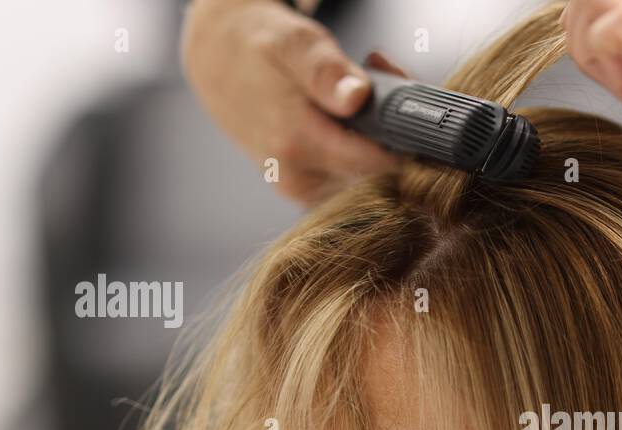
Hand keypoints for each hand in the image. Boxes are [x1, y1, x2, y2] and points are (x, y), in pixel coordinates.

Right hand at [181, 0, 404, 204]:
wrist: (217, 61)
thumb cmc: (258, 47)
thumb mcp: (292, 44)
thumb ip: (325, 71)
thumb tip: (357, 96)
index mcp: (296, 144)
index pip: (378, 165)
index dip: (401, 136)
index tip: (404, 104)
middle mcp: (299, 178)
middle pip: (378, 177)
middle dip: (392, 139)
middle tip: (383, 92)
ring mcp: (302, 191)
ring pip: (367, 183)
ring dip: (377, 147)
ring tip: (360, 102)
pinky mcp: (306, 192)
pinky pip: (349, 183)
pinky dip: (360, 157)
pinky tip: (350, 125)